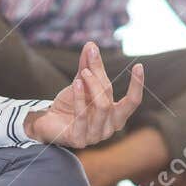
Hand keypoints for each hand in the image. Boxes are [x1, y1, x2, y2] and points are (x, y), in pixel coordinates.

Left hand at [25, 42, 143, 148]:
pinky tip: (76, 84)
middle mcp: (109, 128)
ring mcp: (95, 137)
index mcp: (116, 116)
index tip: (138, 66)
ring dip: (91, 86)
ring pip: (102, 107)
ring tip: (82, 73)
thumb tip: (91, 44)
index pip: (133, 102)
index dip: (137, 85)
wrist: (47, 121)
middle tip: (89, 64)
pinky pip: (83, 116)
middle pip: (112, 100)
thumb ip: (88, 67)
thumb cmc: (69, 104)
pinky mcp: (80, 140)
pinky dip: (80, 98)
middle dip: (101, 79)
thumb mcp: (81, 83)